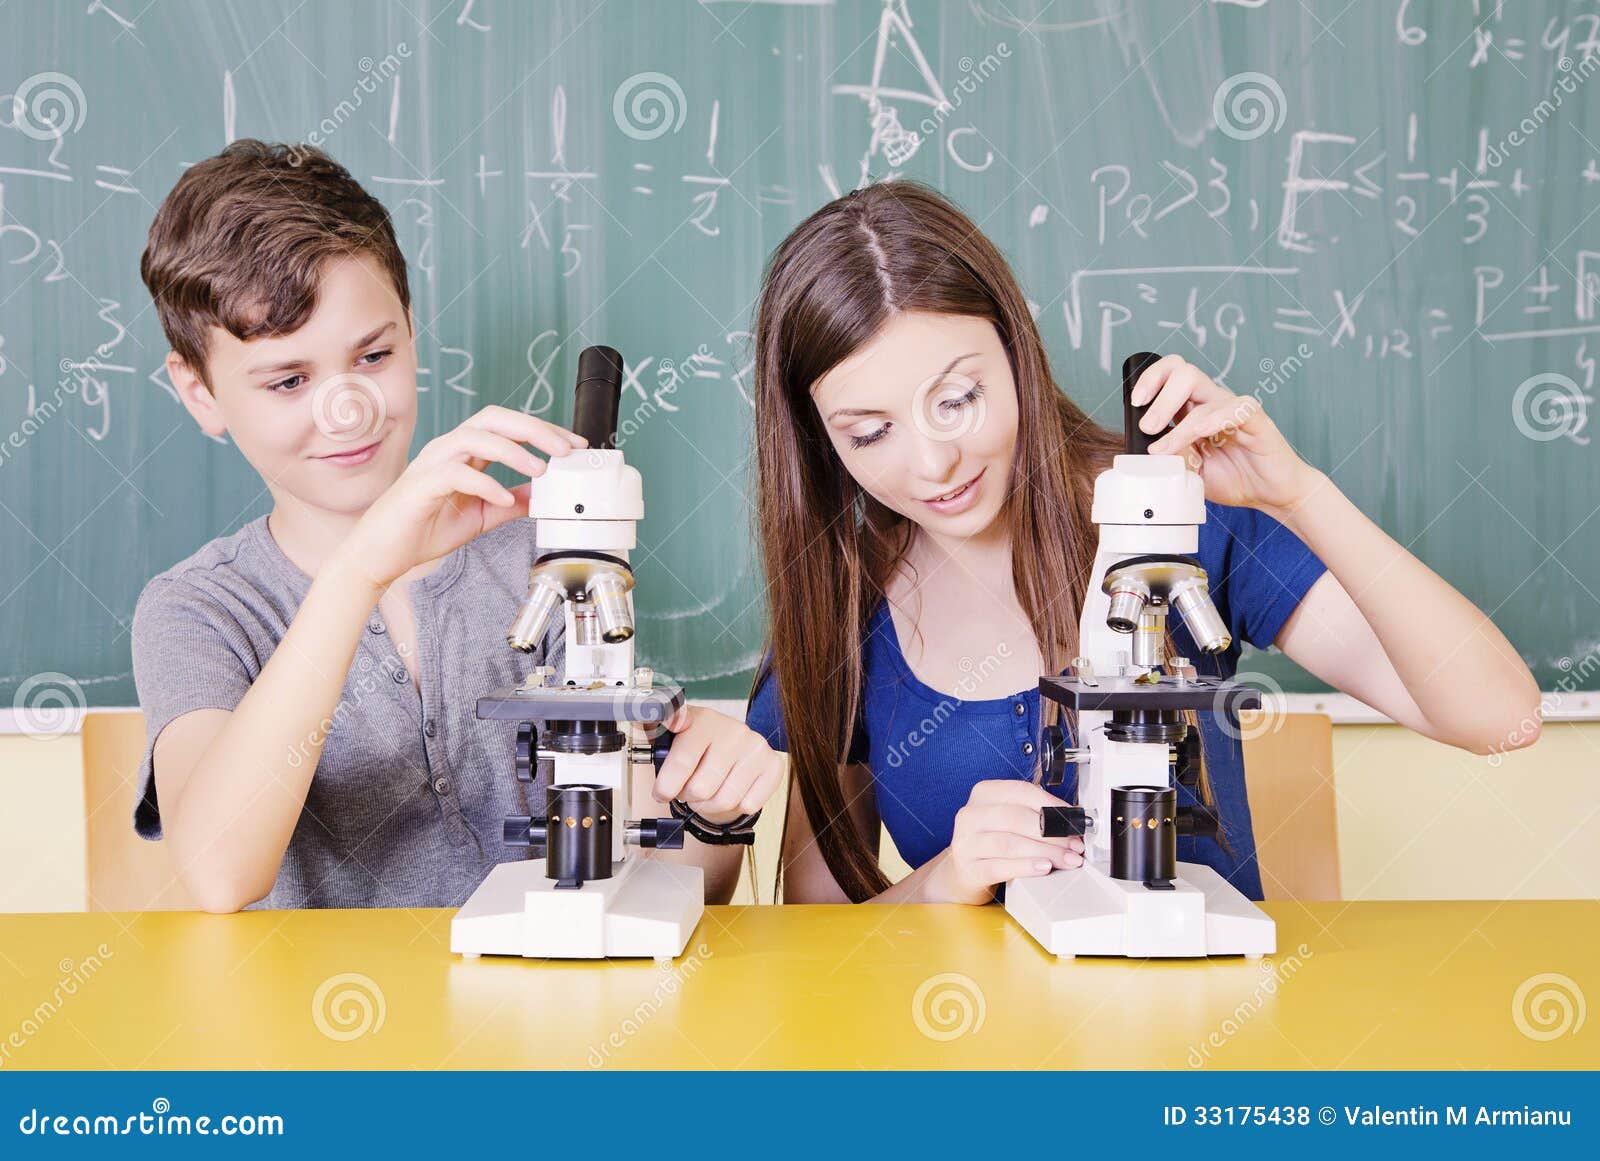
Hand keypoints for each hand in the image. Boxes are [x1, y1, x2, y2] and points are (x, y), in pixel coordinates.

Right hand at [336, 405, 586, 588]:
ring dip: (511, 450)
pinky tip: (503, 496)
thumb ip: (510, 502)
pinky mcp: (421, 485)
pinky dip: (483, 482)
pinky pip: (455, 473)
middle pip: (493, 419)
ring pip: (474, 437)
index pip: (508, 428)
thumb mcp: (481, 516)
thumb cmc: (422, 530)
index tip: (574, 445)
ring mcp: (433, 463)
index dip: (543, 431)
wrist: (382, 553)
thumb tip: (542, 495)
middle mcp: (449, 450)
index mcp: (465, 453)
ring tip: (539, 469)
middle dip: (533, 429)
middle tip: (564, 448)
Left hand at [651, 705, 784, 825]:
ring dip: (709, 804)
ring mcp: (755, 747)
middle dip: (688, 796)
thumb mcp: (672, 736)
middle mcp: (732, 730)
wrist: (733, 750)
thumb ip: (654, 727)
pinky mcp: (773, 765)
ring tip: (706, 792)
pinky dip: (735, 806)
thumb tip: (641, 716)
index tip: (662, 792)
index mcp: (703, 720)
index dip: (669, 781)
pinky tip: (730, 790)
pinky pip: (748, 804)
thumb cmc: (698, 746)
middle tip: (686, 789)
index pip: (683, 757)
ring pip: (724, 800)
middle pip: (700, 788)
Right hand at [927, 780, 1084, 905]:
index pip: (1021, 791)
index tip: (1073, 820)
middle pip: (1016, 818)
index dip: (1052, 805)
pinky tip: (1043, 868)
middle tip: (1074, 845)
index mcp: (984, 794)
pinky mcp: (968, 869)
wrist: (965, 872)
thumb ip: (1036, 815)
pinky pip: (999, 867)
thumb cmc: (993, 843)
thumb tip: (1072, 822)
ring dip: (1045, 851)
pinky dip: (1025, 867)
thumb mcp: (1010, 821)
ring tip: (1066, 859)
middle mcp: (970, 815)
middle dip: (1052, 832)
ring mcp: (965, 842)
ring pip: (1009, 843)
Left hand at [1133, 354, 1324, 517]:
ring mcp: (1234, 409)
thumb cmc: (1232, 478)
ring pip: (1203, 390)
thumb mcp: (1189, 472)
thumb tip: (1145, 451)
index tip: (1135, 403)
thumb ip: (1171, 458)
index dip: (1150, 379)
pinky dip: (1216, 418)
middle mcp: (1212, 403)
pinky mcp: (1256, 420)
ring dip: (1178, 418)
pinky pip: (1237, 407)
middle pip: (1183, 372)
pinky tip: (1202, 433)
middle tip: (1148, 427)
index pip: (1170, 374)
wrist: (1269, 493)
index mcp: (1193, 409)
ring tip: (1164, 447)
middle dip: (1159, 395)